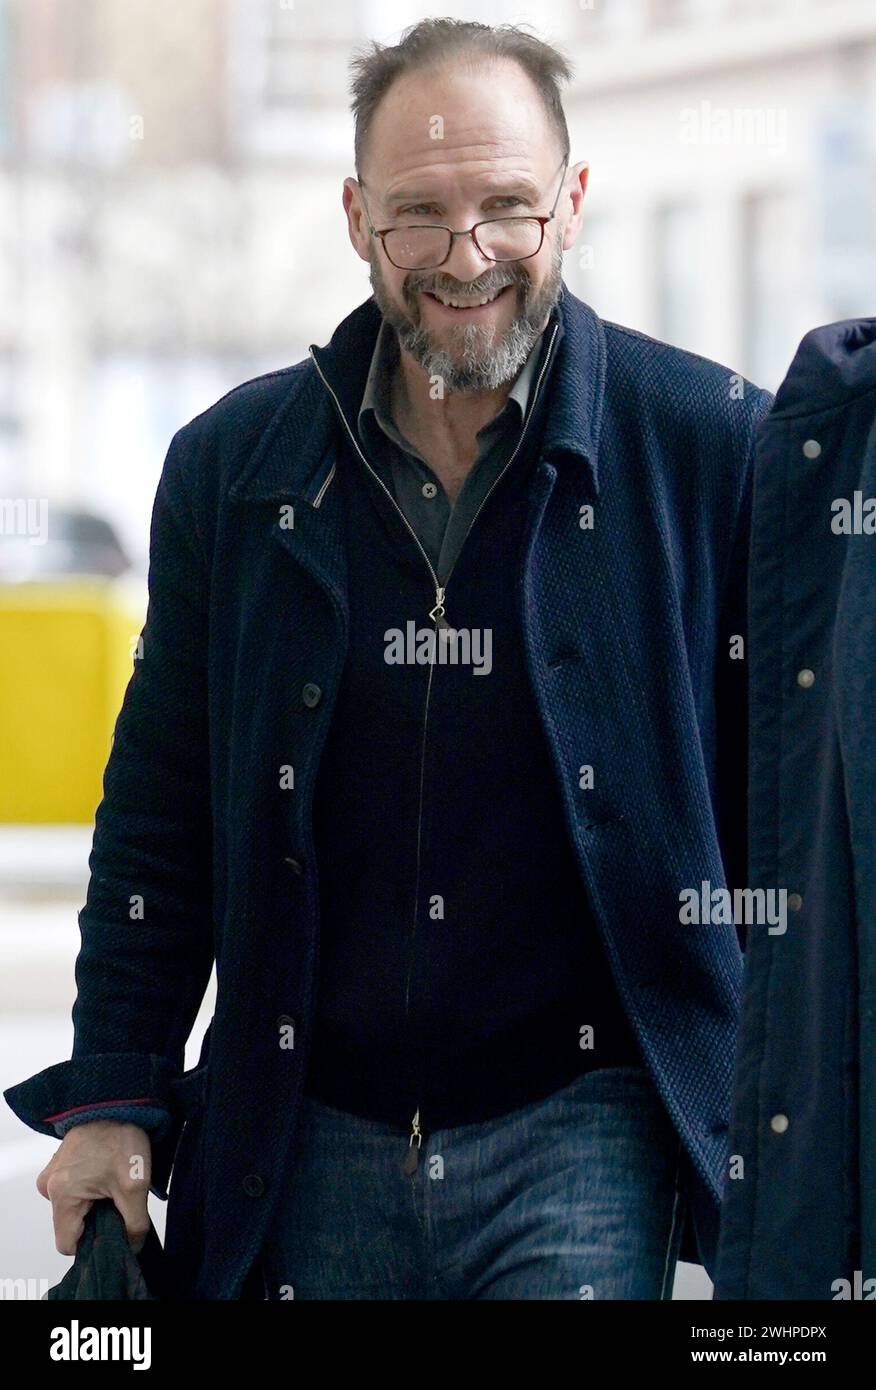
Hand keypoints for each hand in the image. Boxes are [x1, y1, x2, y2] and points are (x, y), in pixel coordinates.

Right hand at [36, 1121, 152, 1255]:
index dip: (92, 1243)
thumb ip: (134, 1225)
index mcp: (60, 1194)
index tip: (114, 1229)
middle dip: (96, 1220)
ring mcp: (54, 1172)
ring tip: (115, 1182)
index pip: (67, 1243)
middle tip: (120, 1200)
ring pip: (74, 1207)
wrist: (118, 1099)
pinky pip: (74, 1189)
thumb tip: (132, 1247)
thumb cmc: (121, 1136)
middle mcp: (49, 1185)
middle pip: (71, 1224)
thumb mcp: (135, 1186)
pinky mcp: (62, 1163)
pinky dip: (91, 1188)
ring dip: (95, 1203)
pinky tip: (108, 1172)